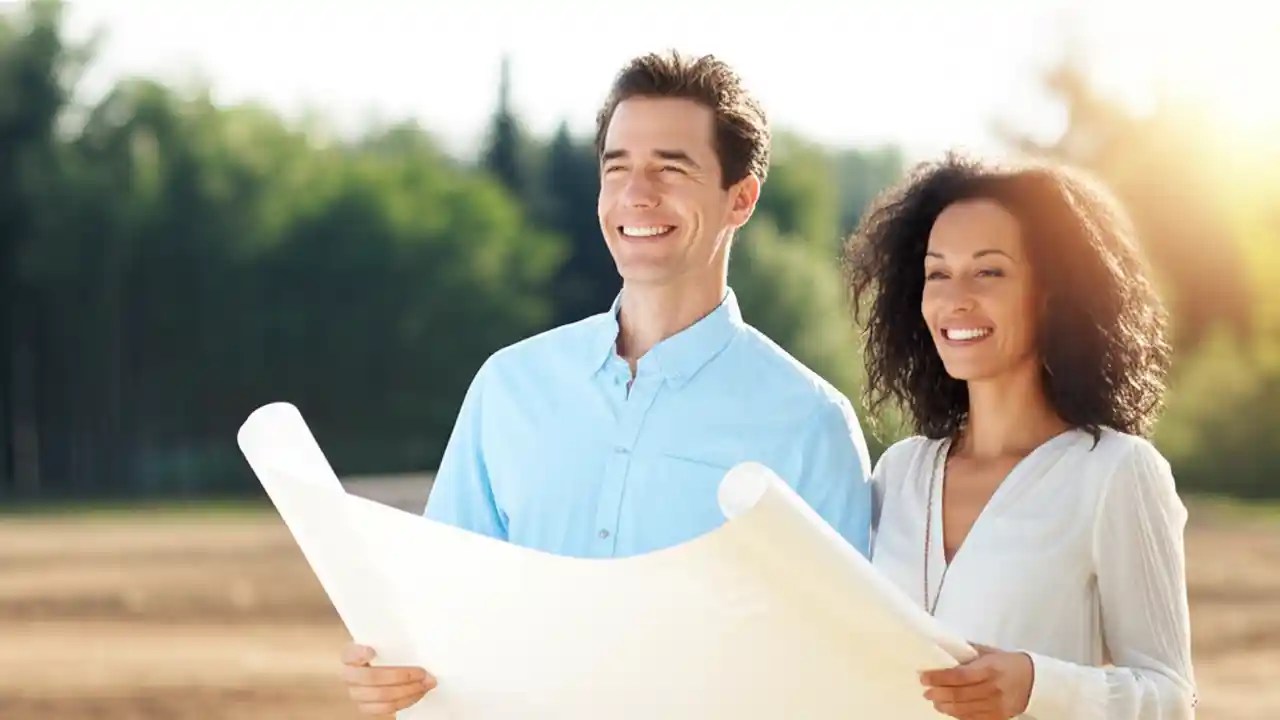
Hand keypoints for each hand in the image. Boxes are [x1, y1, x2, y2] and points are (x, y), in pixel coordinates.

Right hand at [340, 643, 436, 716]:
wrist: (376, 668)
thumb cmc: (381, 653)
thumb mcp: (382, 643)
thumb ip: (390, 642)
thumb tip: (412, 642)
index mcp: (350, 656)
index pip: (351, 654)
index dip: (359, 654)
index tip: (372, 651)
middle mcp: (349, 676)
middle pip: (372, 678)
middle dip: (401, 676)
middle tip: (421, 672)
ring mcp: (356, 694)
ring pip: (382, 696)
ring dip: (408, 690)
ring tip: (425, 684)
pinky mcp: (367, 708)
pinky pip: (387, 708)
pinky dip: (406, 700)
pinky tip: (418, 693)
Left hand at [918, 643, 1032, 719]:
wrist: (1034, 681)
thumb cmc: (1008, 663)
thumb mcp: (989, 652)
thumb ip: (967, 651)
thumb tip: (943, 648)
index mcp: (989, 669)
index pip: (959, 675)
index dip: (939, 678)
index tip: (925, 677)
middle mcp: (992, 688)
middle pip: (958, 694)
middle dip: (938, 693)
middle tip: (927, 691)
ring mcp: (996, 705)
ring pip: (963, 709)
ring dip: (945, 706)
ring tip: (935, 701)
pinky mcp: (998, 717)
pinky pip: (973, 718)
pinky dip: (958, 715)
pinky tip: (949, 709)